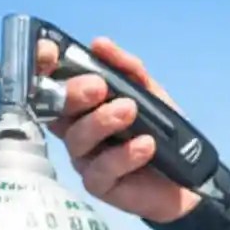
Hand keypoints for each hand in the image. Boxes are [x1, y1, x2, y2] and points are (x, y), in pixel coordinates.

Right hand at [37, 37, 201, 223]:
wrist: (188, 176)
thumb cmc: (161, 132)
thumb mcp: (150, 93)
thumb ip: (129, 69)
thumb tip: (100, 44)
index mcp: (82, 106)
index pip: (51, 84)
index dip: (42, 67)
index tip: (49, 52)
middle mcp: (77, 130)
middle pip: (58, 111)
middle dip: (73, 94)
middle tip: (99, 87)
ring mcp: (85, 159)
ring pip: (77, 139)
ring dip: (102, 121)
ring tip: (130, 110)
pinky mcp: (98, 185)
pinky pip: (101, 170)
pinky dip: (124, 155)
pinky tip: (146, 145)